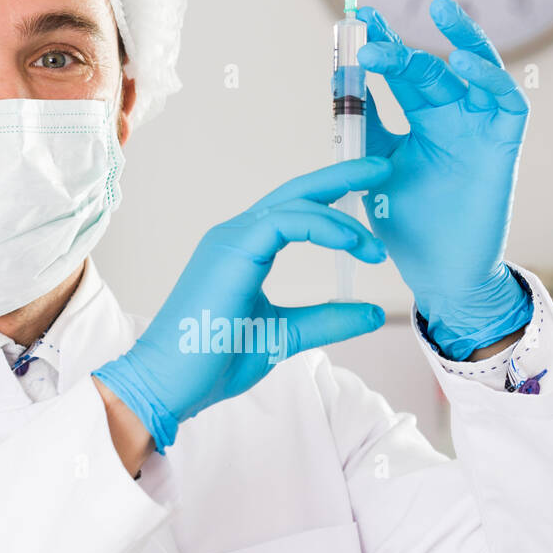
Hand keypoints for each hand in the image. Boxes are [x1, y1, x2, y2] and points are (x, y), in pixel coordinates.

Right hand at [92, 158, 391, 451]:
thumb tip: (373, 313)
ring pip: (294, 204)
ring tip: (375, 246)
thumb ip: (327, 320)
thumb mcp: (285, 335)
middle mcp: (236, 236)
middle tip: (382, 169)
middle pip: (296, 192)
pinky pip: (285, 222)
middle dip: (342, 177)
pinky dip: (322, 227)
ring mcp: (231, 239)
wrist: (170, 383)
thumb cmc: (214, 360)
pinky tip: (352, 243)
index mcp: (244, 251)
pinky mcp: (232, 249)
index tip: (372, 225)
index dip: (334, 205)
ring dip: (340, 218)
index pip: (294, 213)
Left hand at [356, 0, 532, 360]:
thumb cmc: (408, 227)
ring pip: (480, 71)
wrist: (436, 274)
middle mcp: (453, 118)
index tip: (357, 19)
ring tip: (439, 13)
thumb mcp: (375, 170)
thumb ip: (367, 129)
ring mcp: (481, 130)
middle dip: (402, 49)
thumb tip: (344, 83)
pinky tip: (464, 65)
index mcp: (421, 122)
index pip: (403, 73)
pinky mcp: (504, 148)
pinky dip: (492, 79)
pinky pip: (508, 103)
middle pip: (431, 69)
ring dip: (463, 40)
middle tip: (370, 34)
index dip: (384, 44)